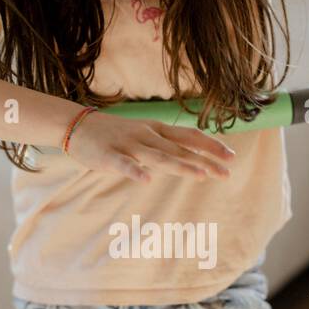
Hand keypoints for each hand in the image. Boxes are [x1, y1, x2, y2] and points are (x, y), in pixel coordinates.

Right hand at [65, 111, 235, 182]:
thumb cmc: (115, 135)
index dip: (211, 146)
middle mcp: (147, 135)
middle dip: (205, 161)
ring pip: (158, 157)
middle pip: (180, 149)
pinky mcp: (108, 156)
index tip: (232, 157)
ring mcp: (128, 145)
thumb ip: (167, 148)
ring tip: (201, 175)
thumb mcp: (145, 137)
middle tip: (227, 172)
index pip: (190, 137)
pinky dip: (135, 172)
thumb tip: (194, 159)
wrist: (77, 126)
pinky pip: (124, 165)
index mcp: (157, 131)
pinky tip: (147, 181)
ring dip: (181, 166)